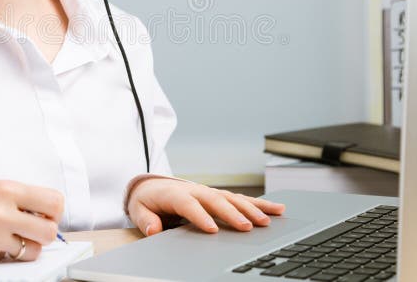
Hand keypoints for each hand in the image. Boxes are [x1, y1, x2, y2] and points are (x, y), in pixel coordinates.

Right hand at [0, 179, 63, 264]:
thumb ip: (17, 199)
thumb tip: (43, 214)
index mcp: (7, 189)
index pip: (54, 202)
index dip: (54, 212)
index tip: (45, 215)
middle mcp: (4, 212)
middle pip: (50, 232)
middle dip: (44, 234)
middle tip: (31, 231)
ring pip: (33, 251)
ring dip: (25, 248)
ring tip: (8, 239)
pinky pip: (8, 261)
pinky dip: (2, 256)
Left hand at [126, 178, 284, 235]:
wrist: (153, 186)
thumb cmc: (149, 200)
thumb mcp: (139, 209)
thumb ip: (145, 220)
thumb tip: (152, 229)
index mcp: (176, 194)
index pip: (189, 204)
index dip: (200, 216)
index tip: (212, 229)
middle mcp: (196, 190)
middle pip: (217, 201)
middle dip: (232, 214)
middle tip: (246, 227)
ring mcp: (210, 192)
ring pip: (234, 199)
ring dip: (251, 209)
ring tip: (266, 221)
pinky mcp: (220, 196)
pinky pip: (241, 199)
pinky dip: (259, 204)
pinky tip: (277, 210)